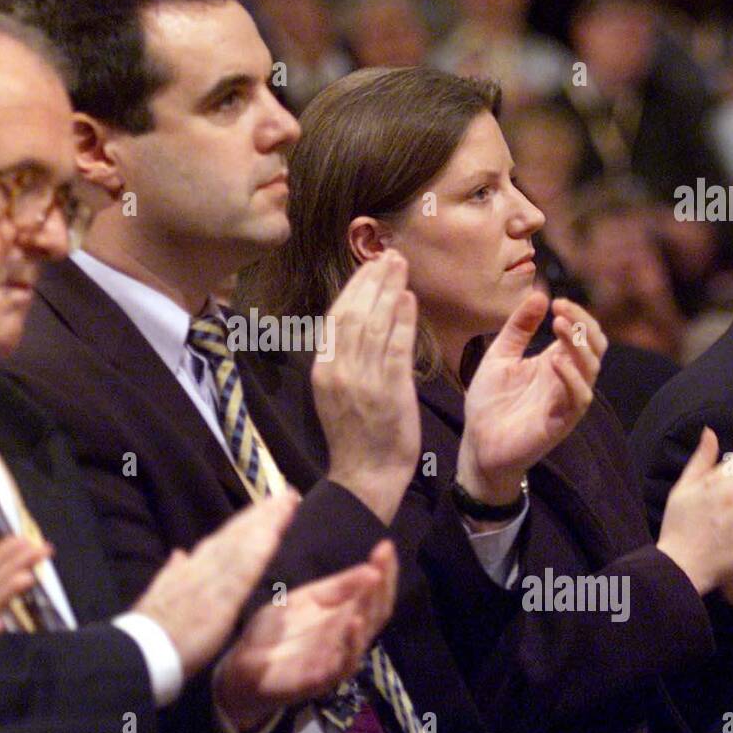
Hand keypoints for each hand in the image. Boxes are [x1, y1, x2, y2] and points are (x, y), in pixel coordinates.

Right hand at [133, 490, 299, 675]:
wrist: (139, 652)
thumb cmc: (152, 632)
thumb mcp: (159, 595)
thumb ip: (172, 573)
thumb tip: (179, 554)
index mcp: (192, 568)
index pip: (225, 539)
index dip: (247, 521)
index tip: (267, 506)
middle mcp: (203, 566)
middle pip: (238, 533)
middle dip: (263, 513)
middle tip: (288, 493)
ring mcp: (212, 578)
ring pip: (244, 543)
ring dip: (267, 521)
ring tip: (289, 502)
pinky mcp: (220, 598)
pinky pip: (243, 570)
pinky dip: (259, 550)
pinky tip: (275, 535)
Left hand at [214, 541, 397, 732]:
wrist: (241, 668)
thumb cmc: (276, 634)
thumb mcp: (306, 600)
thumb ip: (336, 587)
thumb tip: (371, 567)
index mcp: (343, 617)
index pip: (373, 594)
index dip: (382, 571)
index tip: (386, 545)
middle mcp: (347, 639)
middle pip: (376, 613)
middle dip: (383, 584)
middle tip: (384, 557)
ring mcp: (335, 660)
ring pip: (364, 636)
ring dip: (371, 608)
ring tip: (375, 581)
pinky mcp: (318, 679)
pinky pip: (341, 664)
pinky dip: (351, 644)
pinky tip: (354, 622)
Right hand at [313, 250, 420, 523]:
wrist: (365, 477)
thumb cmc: (356, 437)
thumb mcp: (337, 392)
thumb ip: (345, 358)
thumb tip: (359, 317)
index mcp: (322, 370)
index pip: (337, 317)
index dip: (354, 287)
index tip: (370, 265)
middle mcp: (338, 371)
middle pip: (355, 313)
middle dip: (373, 280)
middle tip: (390, 255)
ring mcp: (362, 381)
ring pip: (375, 324)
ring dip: (389, 291)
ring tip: (401, 267)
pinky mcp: (388, 392)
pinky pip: (396, 348)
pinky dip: (402, 321)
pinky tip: (410, 300)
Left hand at [457, 292, 605, 503]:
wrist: (477, 443)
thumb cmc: (490, 402)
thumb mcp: (500, 355)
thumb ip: (519, 328)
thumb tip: (540, 295)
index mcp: (554, 362)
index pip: (582, 333)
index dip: (576, 315)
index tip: (556, 300)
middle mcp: (565, 379)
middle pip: (595, 348)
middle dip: (583, 325)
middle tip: (562, 310)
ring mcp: (565, 401)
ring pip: (591, 370)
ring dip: (579, 346)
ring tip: (560, 327)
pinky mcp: (560, 422)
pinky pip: (579, 399)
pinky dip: (572, 379)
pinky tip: (555, 362)